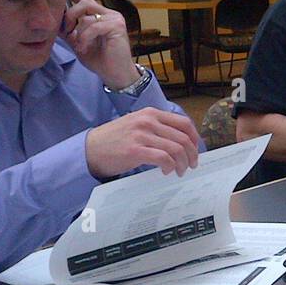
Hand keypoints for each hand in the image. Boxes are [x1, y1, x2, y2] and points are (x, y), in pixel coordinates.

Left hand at [63, 0, 137, 88]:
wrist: (115, 74)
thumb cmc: (100, 59)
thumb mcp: (78, 42)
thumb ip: (69, 30)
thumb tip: (55, 20)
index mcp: (101, 15)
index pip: (85, 0)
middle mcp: (109, 14)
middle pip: (84, 3)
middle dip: (70, 15)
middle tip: (67, 31)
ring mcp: (114, 19)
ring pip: (87, 16)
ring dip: (78, 32)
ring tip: (78, 45)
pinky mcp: (117, 26)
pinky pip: (94, 26)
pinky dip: (85, 38)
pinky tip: (83, 47)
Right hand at [85, 107, 200, 178]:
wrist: (90, 149)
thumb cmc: (115, 139)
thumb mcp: (137, 125)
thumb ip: (157, 128)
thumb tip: (181, 141)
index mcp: (151, 113)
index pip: (184, 123)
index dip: (194, 138)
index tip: (195, 150)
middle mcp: (148, 121)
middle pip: (183, 137)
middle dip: (192, 154)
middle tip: (191, 165)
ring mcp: (142, 135)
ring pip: (176, 149)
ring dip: (183, 163)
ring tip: (179, 171)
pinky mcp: (136, 150)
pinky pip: (163, 158)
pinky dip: (170, 166)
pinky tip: (167, 171)